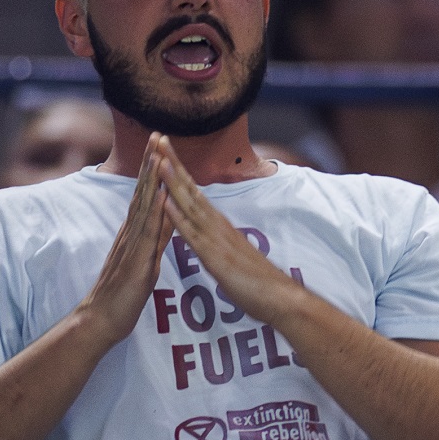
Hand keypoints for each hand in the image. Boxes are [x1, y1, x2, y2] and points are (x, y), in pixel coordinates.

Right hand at [74, 134, 172, 339]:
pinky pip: (147, 234)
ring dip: (152, 179)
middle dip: (150, 162)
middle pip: (142, 191)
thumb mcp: (146, 259)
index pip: (145, 194)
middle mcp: (130, 233)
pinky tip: (163, 195)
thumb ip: (156, 237)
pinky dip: (156, 213)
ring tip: (158, 153)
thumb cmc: (124, 293)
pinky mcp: (136, 261)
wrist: (102, 320)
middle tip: (158, 134)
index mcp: (134, 232)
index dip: (152, 169)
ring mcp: (131, 245)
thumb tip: (167, 217)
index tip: (160, 144)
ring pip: (143, 206)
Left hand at [151, 137, 302, 324]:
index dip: (179, 172)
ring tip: (159, 161)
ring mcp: (217, 240)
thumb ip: (219, 241)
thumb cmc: (257, 282)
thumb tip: (208, 234)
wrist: (280, 299)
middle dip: (174, 165)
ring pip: (191, 206)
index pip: (195, 192)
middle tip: (159, 140)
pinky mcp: (215, 258)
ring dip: (174, 183)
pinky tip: (165, 203)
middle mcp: (218, 226)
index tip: (165, 151)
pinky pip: (193, 235)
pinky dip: (178, 218)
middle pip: (192, 190)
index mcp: (219, 226)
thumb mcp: (233, 255)